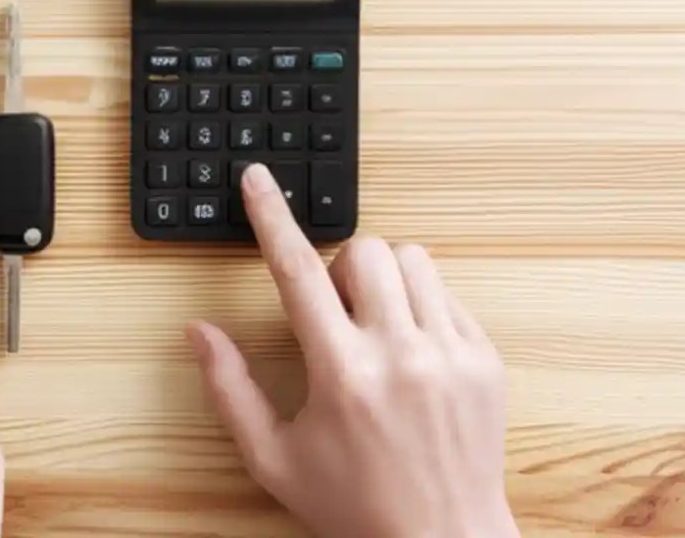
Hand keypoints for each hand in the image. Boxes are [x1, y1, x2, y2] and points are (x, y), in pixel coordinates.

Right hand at [188, 164, 517, 537]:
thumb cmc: (353, 504)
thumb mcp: (272, 458)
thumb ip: (230, 389)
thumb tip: (199, 331)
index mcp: (342, 374)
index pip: (298, 272)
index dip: (271, 218)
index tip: (259, 181)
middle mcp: (400, 354)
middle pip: (365, 250)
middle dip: (340, 266)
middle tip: (335, 313)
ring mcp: (451, 354)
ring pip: (413, 259)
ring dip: (383, 277)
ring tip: (375, 325)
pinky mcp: (485, 360)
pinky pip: (448, 294)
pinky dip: (420, 304)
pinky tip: (408, 349)